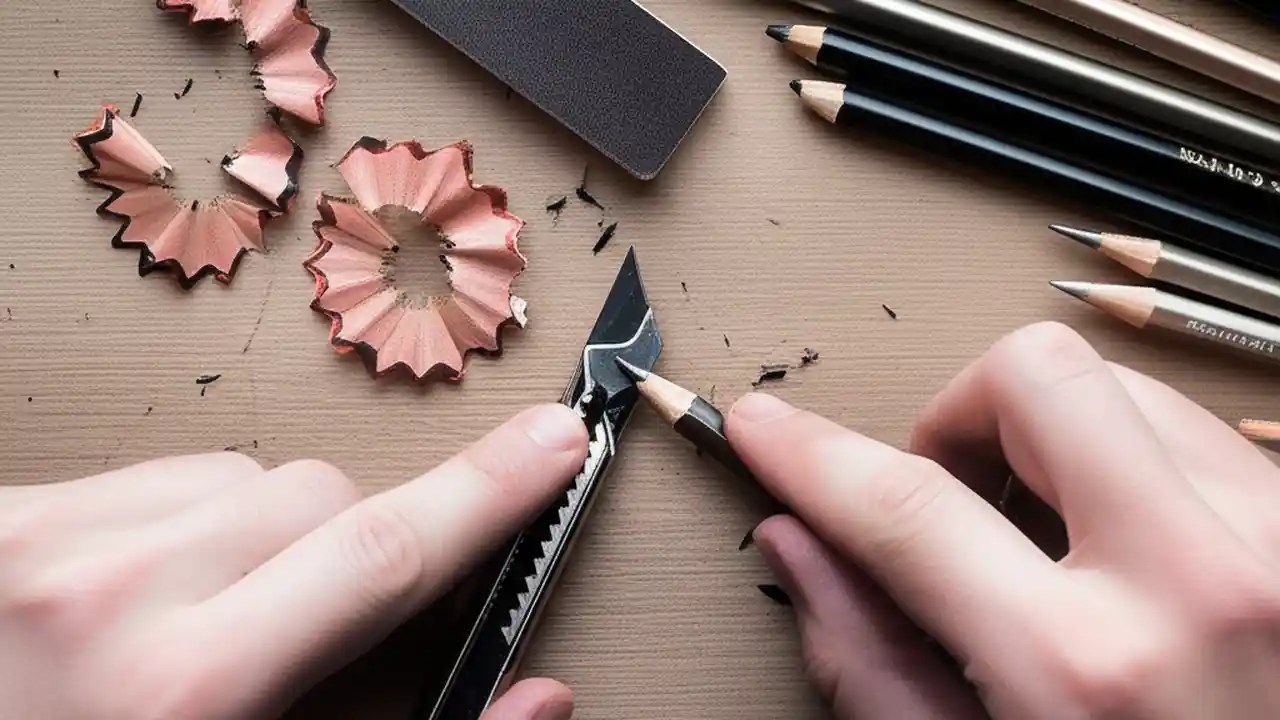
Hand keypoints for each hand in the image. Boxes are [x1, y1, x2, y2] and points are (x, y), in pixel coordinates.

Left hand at [0, 404, 586, 719]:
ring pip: (237, 476)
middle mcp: (108, 591)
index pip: (383, 555)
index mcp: (187, 691)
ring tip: (203, 620)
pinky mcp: (4, 511)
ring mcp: (42, 537)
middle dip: (349, 546)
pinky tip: (140, 594)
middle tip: (312, 624)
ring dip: (255, 534)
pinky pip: (149, 473)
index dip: (489, 493)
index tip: (554, 442)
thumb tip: (540, 698)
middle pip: (318, 498)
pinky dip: (178, 520)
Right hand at [727, 322, 1279, 718]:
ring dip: (1053, 439)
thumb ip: (874, 664)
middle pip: (1034, 376)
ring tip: (1045, 536)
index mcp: (1085, 673)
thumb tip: (800, 548)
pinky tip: (1117, 550)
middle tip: (948, 487)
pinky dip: (1132, 467)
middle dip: (960, 411)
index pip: (907, 507)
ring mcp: (1276, 549)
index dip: (810, 455)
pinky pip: (1194, 435)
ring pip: (1123, 387)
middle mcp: (1199, 586)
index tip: (766, 427)